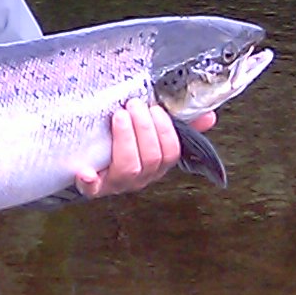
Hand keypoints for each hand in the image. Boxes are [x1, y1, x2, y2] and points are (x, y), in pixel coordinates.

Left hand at [74, 103, 213, 196]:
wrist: (90, 160)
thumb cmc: (125, 144)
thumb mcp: (152, 133)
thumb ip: (181, 125)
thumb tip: (209, 115)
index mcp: (156, 165)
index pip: (170, 153)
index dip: (165, 130)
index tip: (154, 108)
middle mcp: (140, 177)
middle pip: (150, 159)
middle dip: (144, 129)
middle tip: (133, 105)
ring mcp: (116, 184)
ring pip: (129, 168)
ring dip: (125, 139)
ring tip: (119, 116)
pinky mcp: (92, 188)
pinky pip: (92, 189)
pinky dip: (89, 180)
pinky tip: (85, 170)